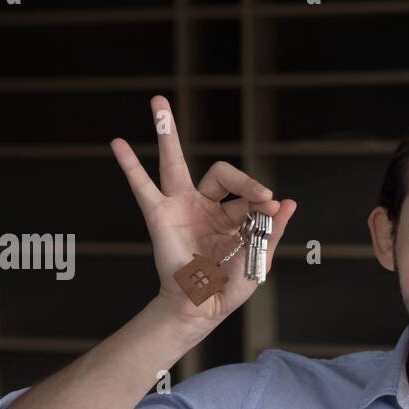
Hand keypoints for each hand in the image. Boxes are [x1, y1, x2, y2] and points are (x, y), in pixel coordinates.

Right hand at [109, 95, 297, 328]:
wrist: (201, 307)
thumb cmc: (228, 287)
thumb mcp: (258, 258)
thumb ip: (272, 228)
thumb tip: (290, 202)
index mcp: (232, 218)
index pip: (248, 196)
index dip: (260, 198)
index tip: (272, 207)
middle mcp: (206, 208)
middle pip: (219, 173)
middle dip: (239, 175)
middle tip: (260, 191)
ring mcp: (182, 208)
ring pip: (173, 164)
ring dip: (166, 132)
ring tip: (157, 101)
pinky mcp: (159, 215)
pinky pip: (142, 185)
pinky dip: (129, 164)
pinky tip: (117, 142)